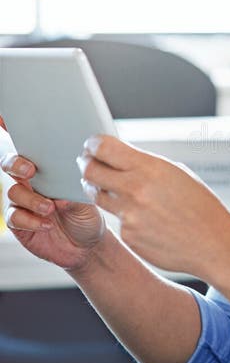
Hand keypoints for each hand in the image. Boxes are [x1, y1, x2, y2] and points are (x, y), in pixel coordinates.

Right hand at [0, 116, 104, 270]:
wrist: (88, 244)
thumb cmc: (87, 214)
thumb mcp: (87, 199)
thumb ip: (72, 192)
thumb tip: (60, 194)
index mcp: (47, 168)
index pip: (28, 146)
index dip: (11, 129)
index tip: (4, 118)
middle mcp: (31, 182)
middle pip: (10, 165)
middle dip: (16, 164)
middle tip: (30, 170)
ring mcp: (23, 202)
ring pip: (14, 192)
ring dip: (32, 199)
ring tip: (51, 208)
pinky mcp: (20, 223)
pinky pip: (15, 217)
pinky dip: (30, 220)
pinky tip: (46, 224)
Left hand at [79, 135, 229, 274]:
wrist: (213, 243)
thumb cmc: (200, 206)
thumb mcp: (176, 173)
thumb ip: (145, 165)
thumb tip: (119, 158)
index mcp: (149, 168)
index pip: (103, 148)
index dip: (93, 144)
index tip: (92, 146)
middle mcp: (135, 190)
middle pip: (89, 171)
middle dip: (86, 164)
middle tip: (87, 163)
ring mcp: (129, 216)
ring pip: (98, 196)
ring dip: (99, 189)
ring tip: (111, 188)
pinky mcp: (128, 236)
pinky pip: (117, 220)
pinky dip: (125, 216)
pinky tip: (145, 219)